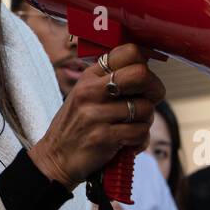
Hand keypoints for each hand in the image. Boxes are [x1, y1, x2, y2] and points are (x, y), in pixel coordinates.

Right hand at [29, 44, 164, 189]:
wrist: (55, 157)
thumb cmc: (77, 125)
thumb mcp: (85, 94)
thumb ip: (109, 81)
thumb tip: (146, 73)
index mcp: (90, 76)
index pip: (128, 52)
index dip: (144, 65)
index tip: (144, 80)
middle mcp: (91, 90)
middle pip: (141, 74)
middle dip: (155, 89)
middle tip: (151, 100)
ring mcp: (96, 113)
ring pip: (144, 107)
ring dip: (145, 120)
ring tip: (133, 126)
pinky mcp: (103, 137)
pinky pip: (139, 132)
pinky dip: (140, 140)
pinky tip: (129, 143)